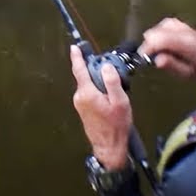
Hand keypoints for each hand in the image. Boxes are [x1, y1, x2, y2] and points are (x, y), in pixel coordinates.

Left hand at [70, 45, 132, 169]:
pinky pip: (90, 93)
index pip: (80, 70)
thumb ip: (112, 82)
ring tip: (116, 93)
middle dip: (98, 72)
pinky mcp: (83, 109)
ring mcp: (80, 104)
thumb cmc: (116, 126)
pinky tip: (110, 100)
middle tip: (113, 75)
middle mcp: (80, 97)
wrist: (109, 147)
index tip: (75, 47)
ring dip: (100, 83)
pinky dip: (99, 91)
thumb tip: (106, 67)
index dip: (78, 57)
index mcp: (87, 93)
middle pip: (87, 76)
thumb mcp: (120, 101)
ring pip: (89, 85)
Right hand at [139, 17, 195, 78]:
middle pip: (154, 33)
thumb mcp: (188, 73)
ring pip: (156, 29)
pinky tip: (163, 43)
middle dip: (149, 45)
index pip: (159, 40)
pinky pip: (161, 26)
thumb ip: (172, 66)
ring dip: (154, 40)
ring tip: (160, 51)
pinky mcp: (177, 22)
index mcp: (185, 44)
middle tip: (153, 57)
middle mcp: (182, 30)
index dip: (147, 48)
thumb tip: (157, 60)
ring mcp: (179, 24)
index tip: (144, 58)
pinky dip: (158, 34)